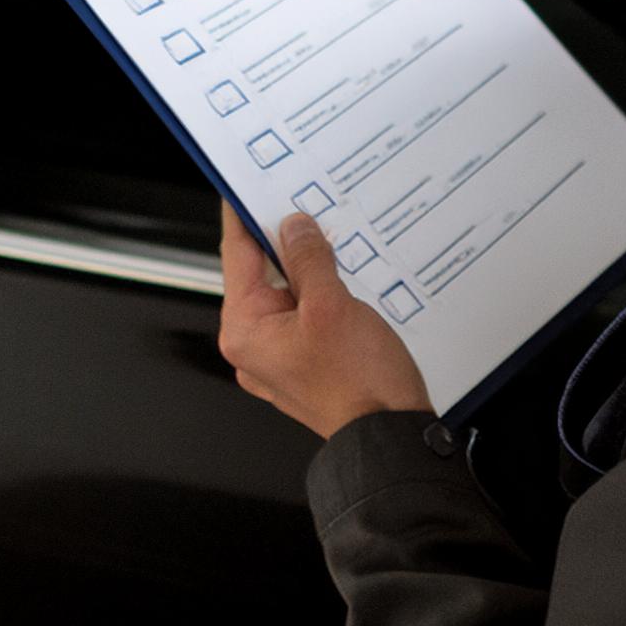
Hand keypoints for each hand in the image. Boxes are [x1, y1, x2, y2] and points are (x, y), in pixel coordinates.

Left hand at [217, 202, 430, 438]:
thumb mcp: (332, 306)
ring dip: (309, 270)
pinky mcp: (305, 362)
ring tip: (334, 247)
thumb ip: (309, 260)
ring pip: (288, 294)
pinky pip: (305, 315)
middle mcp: (254, 346)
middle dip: (287, 243)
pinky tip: (344, 282)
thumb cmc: (358, 385)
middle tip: (308, 209)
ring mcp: (278, 357)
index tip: (245, 188)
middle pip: (262, 275)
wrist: (387, 437)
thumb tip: (295, 229)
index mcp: (246, 330)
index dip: (245, 217)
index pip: (238, 256)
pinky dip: (321, 294)